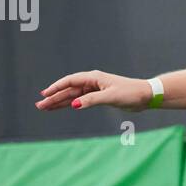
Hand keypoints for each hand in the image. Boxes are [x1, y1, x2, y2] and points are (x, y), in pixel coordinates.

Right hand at [35, 70, 151, 112]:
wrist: (145, 96)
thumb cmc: (130, 93)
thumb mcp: (110, 97)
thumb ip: (92, 100)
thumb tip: (75, 105)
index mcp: (94, 78)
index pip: (70, 81)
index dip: (56, 88)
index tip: (44, 95)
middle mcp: (92, 82)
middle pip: (69, 90)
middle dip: (54, 97)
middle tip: (40, 106)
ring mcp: (95, 90)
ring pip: (73, 96)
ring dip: (60, 102)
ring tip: (45, 108)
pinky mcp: (99, 97)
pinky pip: (80, 100)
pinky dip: (71, 104)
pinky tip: (62, 107)